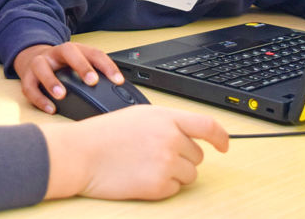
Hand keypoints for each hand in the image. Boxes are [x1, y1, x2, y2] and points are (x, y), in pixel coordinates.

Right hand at [14, 43, 124, 113]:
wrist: (33, 57)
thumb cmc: (62, 65)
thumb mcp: (79, 64)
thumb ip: (95, 73)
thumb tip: (117, 90)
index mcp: (74, 50)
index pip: (93, 53)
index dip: (107, 66)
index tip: (117, 80)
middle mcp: (56, 53)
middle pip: (68, 51)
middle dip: (80, 65)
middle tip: (91, 81)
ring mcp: (40, 63)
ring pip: (42, 67)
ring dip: (52, 81)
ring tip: (61, 95)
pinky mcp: (26, 76)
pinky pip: (29, 87)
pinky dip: (39, 98)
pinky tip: (50, 108)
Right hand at [40, 105, 228, 200]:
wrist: (81, 154)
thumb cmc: (104, 135)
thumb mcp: (138, 115)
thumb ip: (167, 122)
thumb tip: (189, 135)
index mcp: (166, 117)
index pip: (208, 126)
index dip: (221, 137)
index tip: (223, 145)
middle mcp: (170, 138)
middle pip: (198, 156)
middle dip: (182, 158)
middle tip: (154, 155)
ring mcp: (166, 162)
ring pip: (189, 175)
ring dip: (173, 174)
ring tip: (145, 165)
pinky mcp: (159, 185)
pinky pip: (175, 190)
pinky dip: (162, 187)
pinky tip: (140, 177)